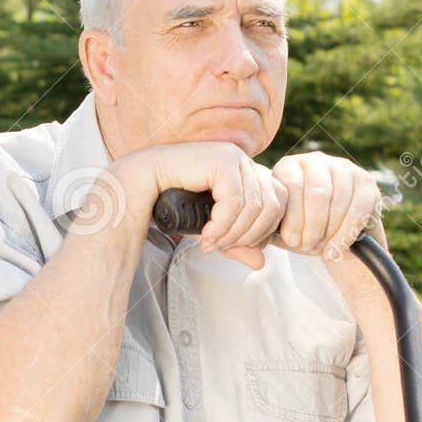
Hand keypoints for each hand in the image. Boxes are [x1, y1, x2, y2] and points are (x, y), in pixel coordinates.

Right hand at [113, 141, 286, 269]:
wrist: (141, 188)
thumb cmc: (175, 206)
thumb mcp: (212, 231)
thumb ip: (237, 244)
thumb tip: (261, 263)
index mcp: (249, 174)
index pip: (279, 204)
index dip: (262, 232)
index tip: (233, 247)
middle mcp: (246, 162)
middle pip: (273, 206)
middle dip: (249, 235)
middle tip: (221, 248)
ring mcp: (234, 158)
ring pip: (255, 206)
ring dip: (232, 233)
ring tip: (210, 243)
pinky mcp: (221, 160)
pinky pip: (235, 201)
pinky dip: (222, 225)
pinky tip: (205, 235)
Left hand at [269, 152, 383, 260]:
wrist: (334, 236)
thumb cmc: (300, 231)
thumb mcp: (278, 231)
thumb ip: (262, 233)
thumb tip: (249, 243)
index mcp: (289, 167)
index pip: (290, 188)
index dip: (292, 220)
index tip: (293, 242)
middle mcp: (316, 160)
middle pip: (316, 194)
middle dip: (312, 227)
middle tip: (308, 247)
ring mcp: (343, 167)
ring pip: (338, 201)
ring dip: (329, 232)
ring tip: (322, 248)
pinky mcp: (365, 181)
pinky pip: (358, 208)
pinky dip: (347, 232)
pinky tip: (338, 247)